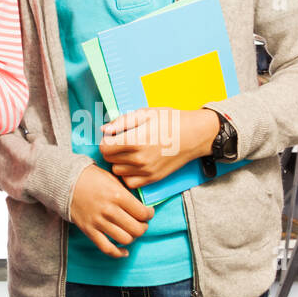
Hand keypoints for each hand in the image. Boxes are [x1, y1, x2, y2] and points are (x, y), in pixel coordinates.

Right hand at [68, 164, 154, 257]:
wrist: (65, 181)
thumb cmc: (90, 177)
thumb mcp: (111, 178)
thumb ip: (126, 192)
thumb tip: (140, 205)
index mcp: (117, 195)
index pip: (143, 213)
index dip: (149, 214)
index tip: (148, 212)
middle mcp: (109, 210)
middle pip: (137, 229)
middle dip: (143, 227)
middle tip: (141, 222)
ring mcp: (98, 222)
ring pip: (125, 239)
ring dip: (132, 237)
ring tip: (131, 231)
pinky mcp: (89, 230)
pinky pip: (107, 248)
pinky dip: (118, 253)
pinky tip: (124, 251)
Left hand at [99, 108, 219, 188]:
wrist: (194, 135)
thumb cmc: (169, 120)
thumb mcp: (144, 113)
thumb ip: (121, 122)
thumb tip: (104, 130)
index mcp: (134, 140)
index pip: (104, 148)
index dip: (106, 140)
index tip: (114, 135)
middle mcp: (139, 159)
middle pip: (109, 160)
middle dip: (111, 151)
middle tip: (121, 142)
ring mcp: (147, 171)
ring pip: (118, 172)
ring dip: (119, 163)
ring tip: (128, 153)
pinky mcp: (154, 179)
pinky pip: (130, 183)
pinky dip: (128, 175)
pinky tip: (134, 164)